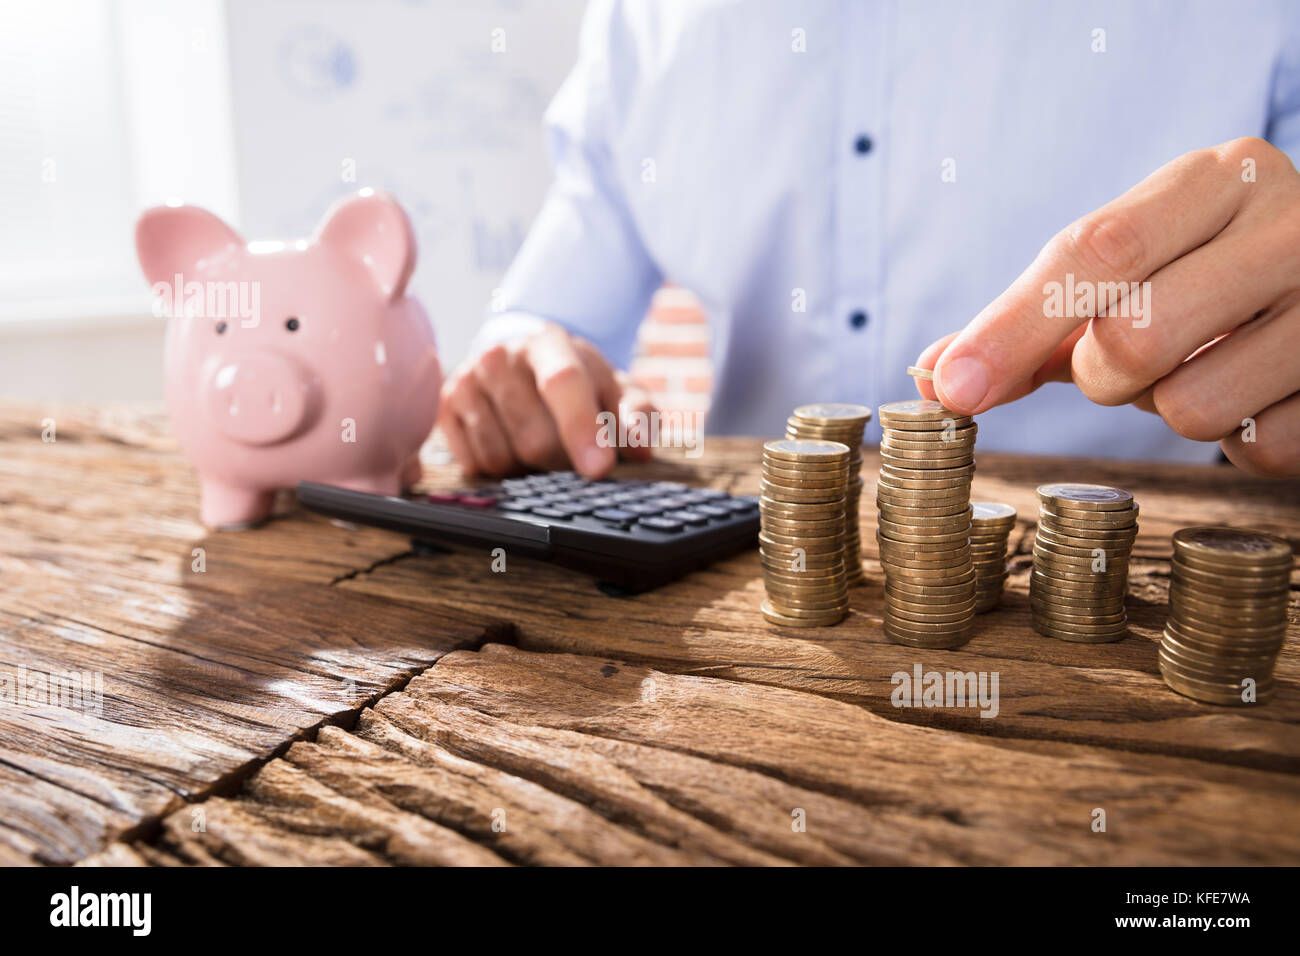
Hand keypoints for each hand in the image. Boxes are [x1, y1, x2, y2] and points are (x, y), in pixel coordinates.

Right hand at [438, 323, 655, 477]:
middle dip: (562, 459)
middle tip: (574, 452)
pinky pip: (475, 465)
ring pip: (501, 458)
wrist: (525, 361)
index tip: (599, 468)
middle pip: (534, 438)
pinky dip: (500, 470)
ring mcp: (466, 380)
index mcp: (548, 343)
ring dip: (530, 468)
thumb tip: (640, 448)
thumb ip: (637, 415)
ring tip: (541, 442)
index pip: (563, 383)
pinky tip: (511, 445)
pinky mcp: (445, 407)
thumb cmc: (580, 382)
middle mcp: (500, 356)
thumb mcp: (617, 390)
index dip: (582, 429)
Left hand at [916, 137, 1299, 476]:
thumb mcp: (1129, 269)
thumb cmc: (1206, 274)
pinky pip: (1257, 450)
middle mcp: (1292, 226)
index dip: (1011, 326)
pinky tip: (1259, 391)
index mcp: (1221, 178)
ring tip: (1205, 363)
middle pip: (1133, 338)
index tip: (953, 387)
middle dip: (1102, 374)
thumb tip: (935, 374)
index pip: (1097, 251)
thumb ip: (1030, 318)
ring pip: (1191, 408)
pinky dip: (1237, 440)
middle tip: (1129, 360)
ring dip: (1171, 406)